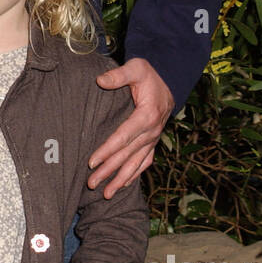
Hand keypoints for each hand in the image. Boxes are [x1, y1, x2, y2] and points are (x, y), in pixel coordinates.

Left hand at [88, 58, 173, 196]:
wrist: (170, 80)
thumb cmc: (150, 74)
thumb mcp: (137, 68)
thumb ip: (119, 75)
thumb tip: (100, 81)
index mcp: (146, 116)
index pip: (123, 137)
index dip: (107, 151)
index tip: (92, 162)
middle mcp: (151, 132)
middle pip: (126, 155)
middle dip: (109, 171)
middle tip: (91, 184)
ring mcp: (153, 139)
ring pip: (136, 164)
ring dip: (121, 180)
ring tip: (106, 194)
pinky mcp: (153, 141)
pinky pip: (145, 162)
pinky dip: (134, 175)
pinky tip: (124, 185)